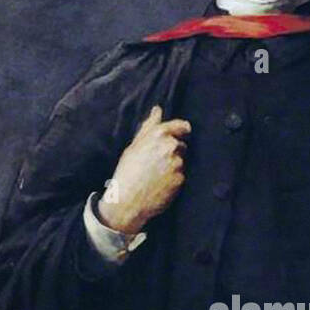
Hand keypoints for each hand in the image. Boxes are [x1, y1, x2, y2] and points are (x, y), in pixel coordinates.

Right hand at [98, 104, 190, 236]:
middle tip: (156, 163)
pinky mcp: (181, 179)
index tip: (182, 133)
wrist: (127, 200)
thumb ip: (149, 126)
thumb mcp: (134, 145)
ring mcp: (178, 163)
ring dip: (173, 166)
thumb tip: (158, 110)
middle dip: (173, 152)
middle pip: (181, 145)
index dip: (182, 130)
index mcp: (159, 135)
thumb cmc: (127, 171)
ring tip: (156, 175)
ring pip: (181, 161)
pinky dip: (174, 179)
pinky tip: (160, 184)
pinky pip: (181, 176)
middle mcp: (171, 147)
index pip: (182, 126)